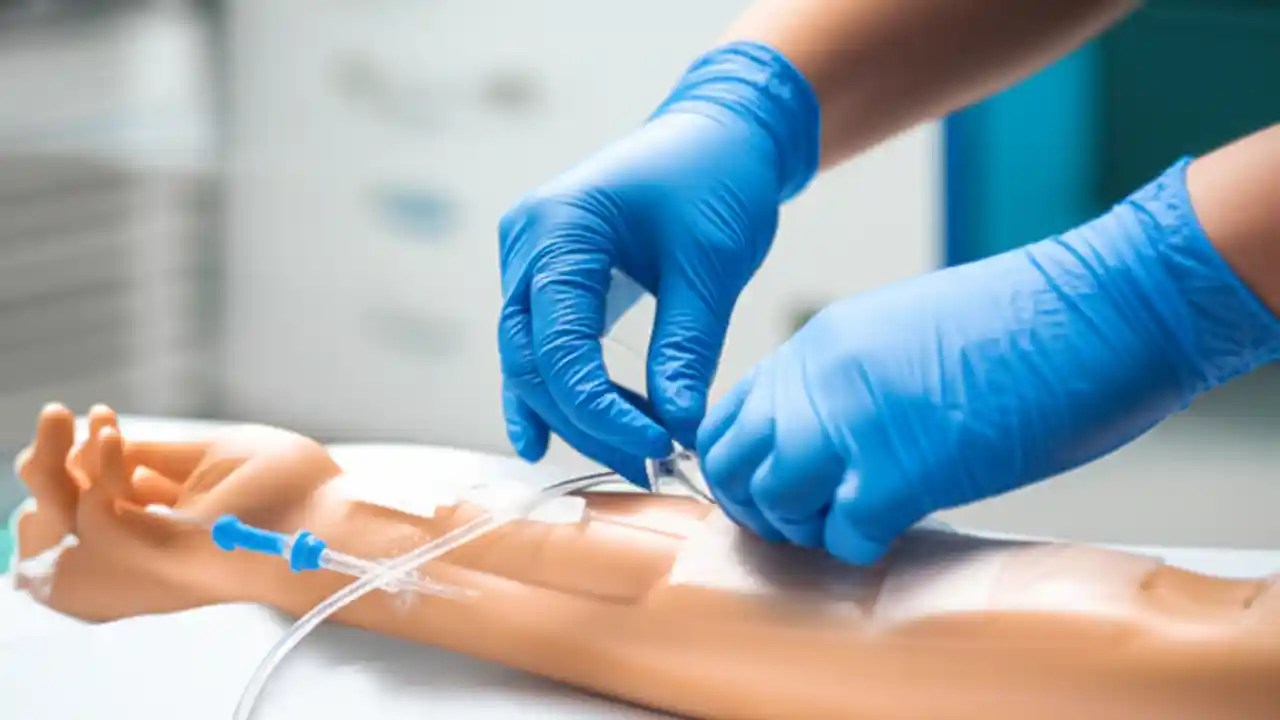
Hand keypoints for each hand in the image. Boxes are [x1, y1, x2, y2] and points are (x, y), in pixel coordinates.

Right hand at [498, 42, 818, 483]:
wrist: (720, 132)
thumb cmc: (718, 179)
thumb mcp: (709, 265)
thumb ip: (686, 348)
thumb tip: (677, 429)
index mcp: (560, 229)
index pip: (559, 344)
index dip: (600, 407)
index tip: (655, 446)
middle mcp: (527, 243)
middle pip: (532, 359)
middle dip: (585, 420)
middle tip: (647, 464)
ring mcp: (529, 258)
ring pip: (529, 359)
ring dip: (573, 413)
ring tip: (630, 455)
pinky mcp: (548, 275)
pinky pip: (538, 343)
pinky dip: (552, 390)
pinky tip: (544, 439)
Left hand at [698, 159, 1279, 563]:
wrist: (1102, 307)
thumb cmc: (1024, 324)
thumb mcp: (901, 336)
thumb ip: (844, 385)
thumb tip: (822, 444)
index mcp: (818, 347)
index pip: (728, 418)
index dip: (744, 465)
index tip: (777, 488)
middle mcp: (820, 380)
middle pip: (732, 465)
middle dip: (759, 508)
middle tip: (808, 521)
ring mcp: (855, 423)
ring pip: (773, 502)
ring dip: (807, 530)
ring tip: (856, 524)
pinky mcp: (902, 470)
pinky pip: (844, 538)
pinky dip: (863, 549)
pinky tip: (899, 528)